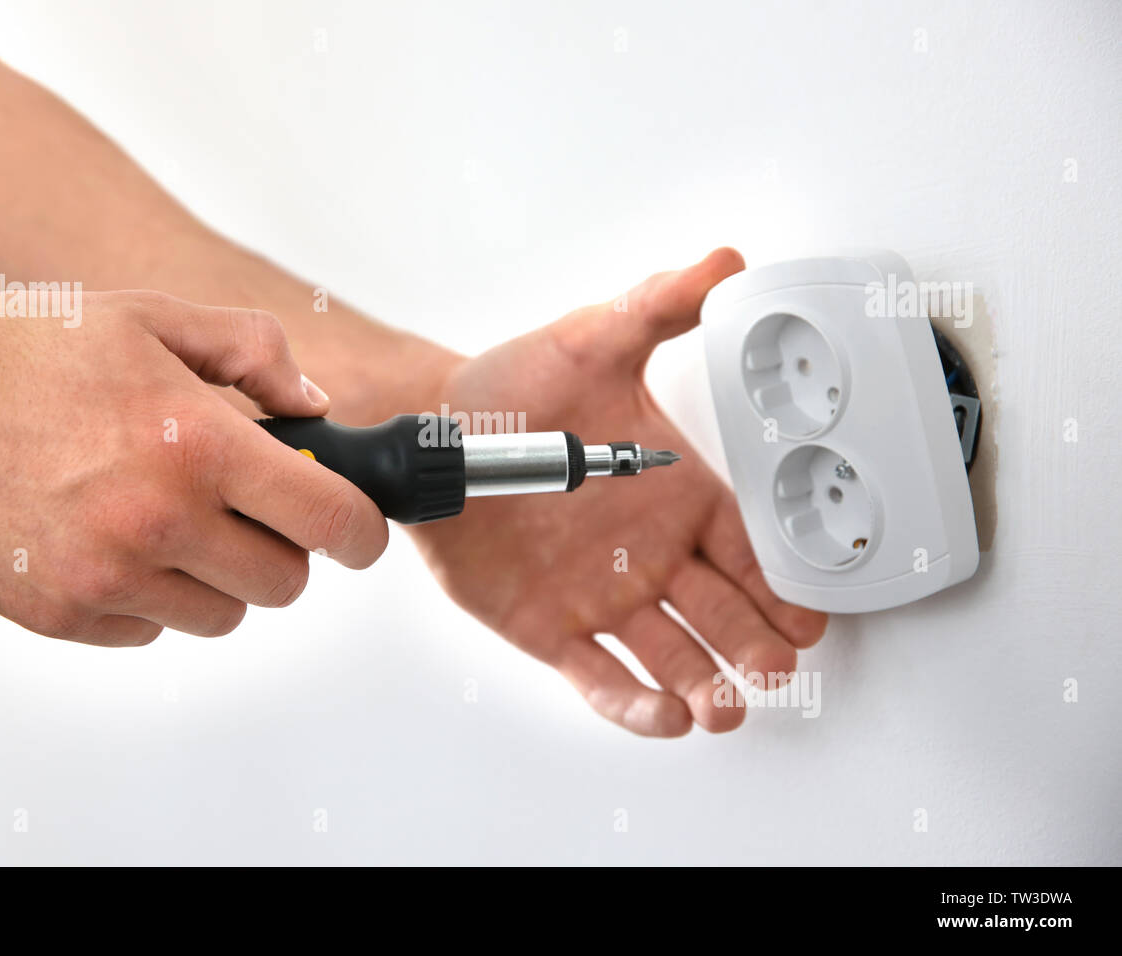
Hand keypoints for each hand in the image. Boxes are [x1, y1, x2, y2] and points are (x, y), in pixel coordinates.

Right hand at [0, 277, 387, 644]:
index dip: (363, 532)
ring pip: (223, 615)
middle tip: (246, 511)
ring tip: (168, 520)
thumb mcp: (150, 317)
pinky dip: (152, 598)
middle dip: (280, 548)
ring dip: (216, 577)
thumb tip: (317, 403)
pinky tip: (112, 541)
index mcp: (197, 444)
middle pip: (284, 584)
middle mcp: (159, 522)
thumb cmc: (26, 353)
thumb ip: (252, 352)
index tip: (361, 534)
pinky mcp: (64, 616)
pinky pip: (152, 631)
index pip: (330, 520)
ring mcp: (108, 579)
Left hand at [408, 249, 826, 735]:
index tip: (810, 616)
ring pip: (669, 654)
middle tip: (779, 669)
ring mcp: (600, 595)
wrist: (433, 431)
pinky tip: (665, 716)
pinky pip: (600, 676)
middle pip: (720, 612)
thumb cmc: (512, 386)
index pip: (745, 549)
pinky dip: (633, 702)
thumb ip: (660, 305)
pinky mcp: (550, 629)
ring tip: (726, 707)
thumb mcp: (592, 339)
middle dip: (754, 644)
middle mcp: (646, 551)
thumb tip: (722, 264)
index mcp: (673, 493)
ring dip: (704, 683)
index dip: (780, 586)